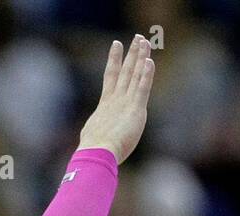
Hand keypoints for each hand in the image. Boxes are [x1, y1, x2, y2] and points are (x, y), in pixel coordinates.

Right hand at [77, 35, 154, 164]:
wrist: (96, 154)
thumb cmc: (93, 150)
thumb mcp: (92, 135)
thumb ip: (97, 129)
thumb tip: (89, 136)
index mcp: (105, 104)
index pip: (111, 76)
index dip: (114, 59)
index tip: (116, 44)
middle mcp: (115, 99)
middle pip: (125, 71)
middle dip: (131, 53)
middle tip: (137, 37)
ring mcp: (125, 103)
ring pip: (135, 75)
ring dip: (140, 57)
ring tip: (145, 42)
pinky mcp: (135, 110)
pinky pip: (142, 88)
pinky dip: (146, 75)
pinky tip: (150, 61)